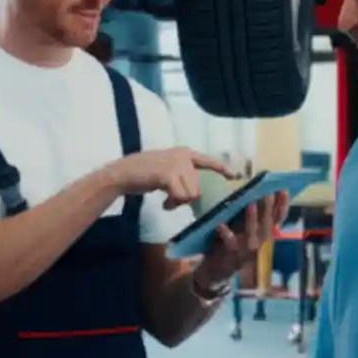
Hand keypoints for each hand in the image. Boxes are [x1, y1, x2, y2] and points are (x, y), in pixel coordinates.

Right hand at [105, 147, 233, 208]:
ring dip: (178, 202)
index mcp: (184, 153)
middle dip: (185, 199)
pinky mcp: (169, 174)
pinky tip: (163, 204)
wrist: (123, 173)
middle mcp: (183, 156)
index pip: (208, 160)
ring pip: (191, 194)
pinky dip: (172, 204)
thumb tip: (195, 194)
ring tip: (166, 200)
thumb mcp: (166, 170)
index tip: (234, 176)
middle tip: (170, 201)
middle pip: (197, 188)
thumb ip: (181, 176)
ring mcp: (177, 164)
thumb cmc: (142, 174)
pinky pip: (181, 197)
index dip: (222, 169)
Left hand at [197, 191, 290, 283]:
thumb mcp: (246, 229)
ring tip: (251, 203)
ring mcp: (247, 249)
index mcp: (265, 233)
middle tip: (268, 191)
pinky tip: (220, 224)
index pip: (278, 218)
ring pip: (252, 231)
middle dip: (269, 206)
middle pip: (267, 222)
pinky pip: (230, 242)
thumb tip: (255, 191)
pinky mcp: (232, 254)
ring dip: (252, 217)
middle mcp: (260, 241)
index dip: (283, 205)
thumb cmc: (232, 243)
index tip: (284, 189)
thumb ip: (252, 215)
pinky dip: (225, 233)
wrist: (218, 271)